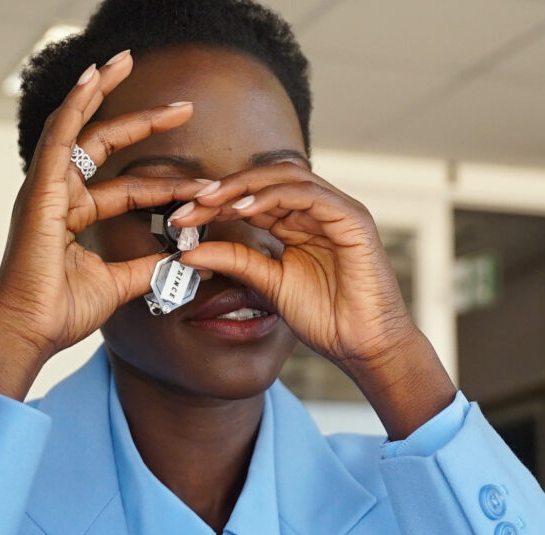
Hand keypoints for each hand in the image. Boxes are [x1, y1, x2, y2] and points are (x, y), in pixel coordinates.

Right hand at [0, 51, 202, 398]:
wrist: (31, 331)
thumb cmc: (61, 312)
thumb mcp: (119, 283)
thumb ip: (149, 266)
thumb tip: (187, 259)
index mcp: (74, 215)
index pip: (128, 187)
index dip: (167, 182)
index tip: (205, 183)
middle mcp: (59, 195)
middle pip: (104, 145)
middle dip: (144, 122)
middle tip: (183, 106)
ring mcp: (46, 189)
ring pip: (78, 127)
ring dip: (103, 92)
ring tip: (126, 60)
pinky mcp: (40, 190)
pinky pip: (59, 136)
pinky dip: (75, 104)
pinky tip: (92, 77)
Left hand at [174, 165, 455, 437]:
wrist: (364, 347)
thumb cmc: (326, 319)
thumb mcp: (268, 286)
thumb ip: (235, 261)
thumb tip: (189, 252)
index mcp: (298, 224)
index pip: (253, 198)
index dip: (215, 203)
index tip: (180, 219)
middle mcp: (318, 211)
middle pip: (266, 179)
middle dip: (224, 189)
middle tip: (188, 205)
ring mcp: (337, 211)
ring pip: (286, 178)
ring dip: (244, 186)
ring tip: (210, 202)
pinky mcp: (353, 219)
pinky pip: (310, 195)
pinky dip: (275, 196)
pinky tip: (245, 210)